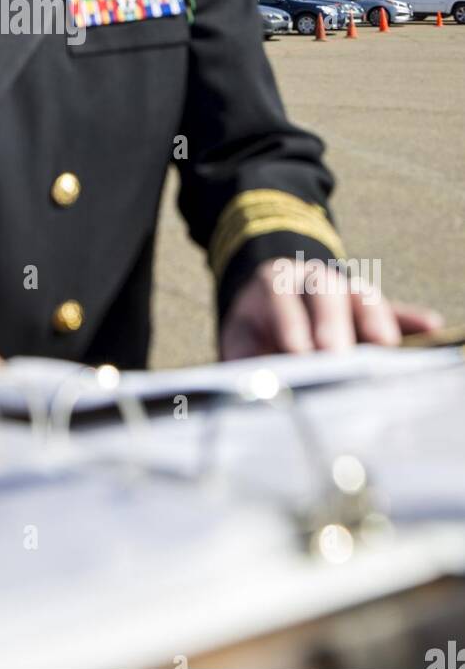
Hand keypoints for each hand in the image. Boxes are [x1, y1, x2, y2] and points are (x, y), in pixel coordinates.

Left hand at [220, 258, 443, 360]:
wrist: (271, 299)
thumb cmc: (255, 331)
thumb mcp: (238, 338)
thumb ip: (241, 358)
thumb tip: (243, 388)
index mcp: (274, 284)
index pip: (282, 298)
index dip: (291, 324)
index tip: (298, 352)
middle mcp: (312, 280)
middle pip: (325, 291)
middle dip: (333, 323)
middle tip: (337, 355)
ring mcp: (345, 290)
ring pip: (362, 296)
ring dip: (374, 320)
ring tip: (386, 348)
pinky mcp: (370, 307)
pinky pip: (393, 309)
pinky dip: (411, 318)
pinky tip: (430, 328)